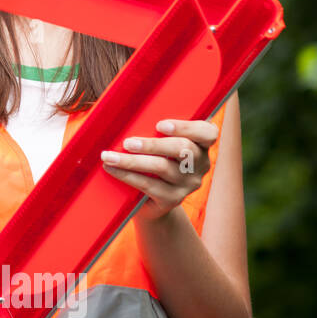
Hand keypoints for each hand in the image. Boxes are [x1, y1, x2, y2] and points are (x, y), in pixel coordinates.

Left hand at [100, 118, 216, 220]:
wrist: (150, 201)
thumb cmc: (152, 162)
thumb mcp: (159, 146)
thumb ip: (155, 132)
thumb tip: (128, 116)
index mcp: (201, 145)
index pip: (208, 133)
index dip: (186, 127)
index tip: (160, 125)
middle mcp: (201, 164)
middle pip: (183, 149)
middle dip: (152, 144)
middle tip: (127, 143)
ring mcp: (188, 183)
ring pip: (162, 167)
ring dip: (132, 160)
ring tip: (109, 156)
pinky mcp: (173, 199)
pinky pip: (148, 185)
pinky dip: (127, 175)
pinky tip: (111, 169)